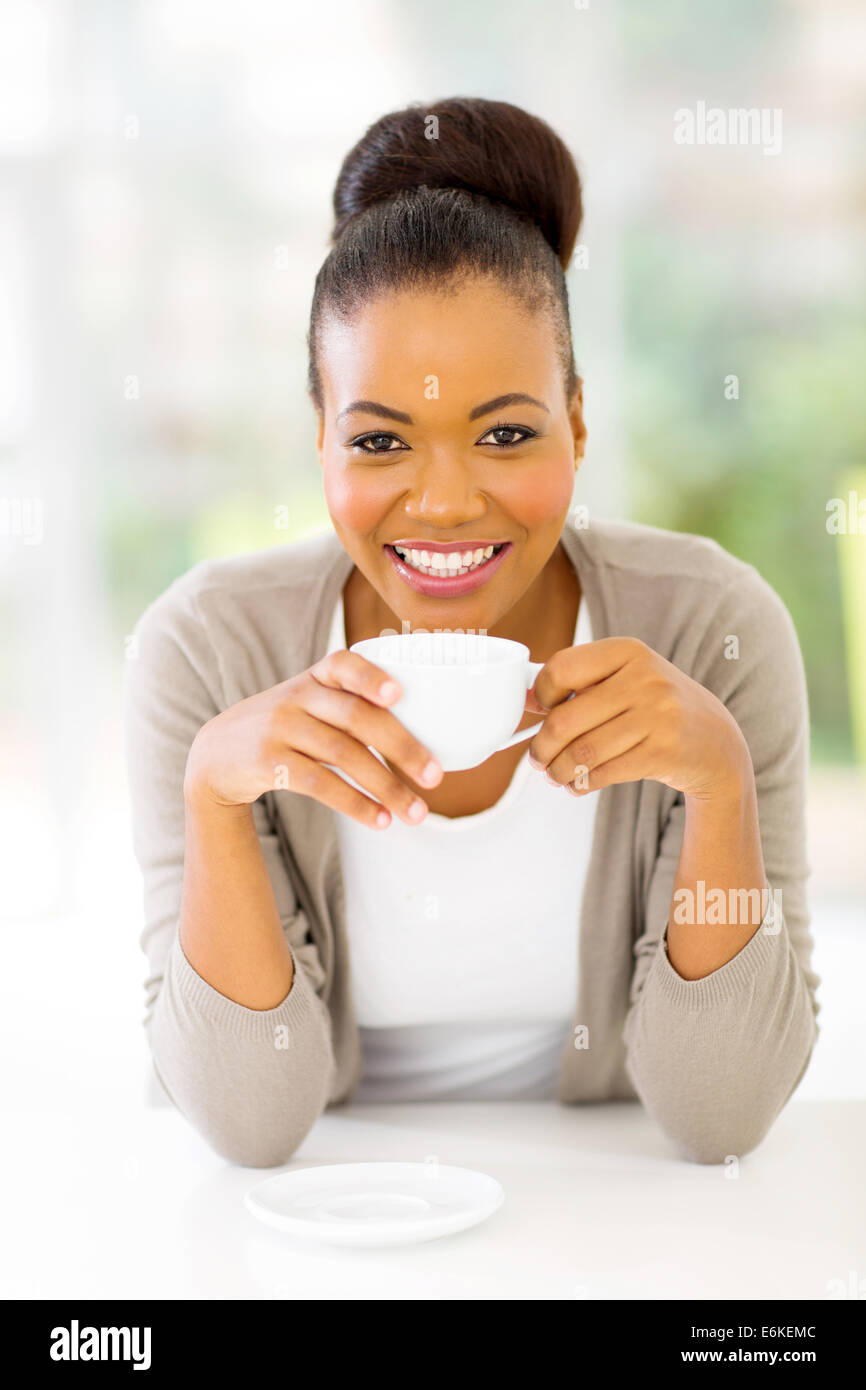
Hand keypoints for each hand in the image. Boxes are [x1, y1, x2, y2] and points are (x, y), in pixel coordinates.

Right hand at [184, 652, 443, 828]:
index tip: (399, 694)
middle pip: (356, 718)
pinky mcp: (268, 763)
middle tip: (436, 776)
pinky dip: (355, 804)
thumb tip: (422, 742)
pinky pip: (320, 784)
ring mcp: (280, 728)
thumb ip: (351, 707)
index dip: (372, 677)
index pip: (344, 664)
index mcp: (315, 677)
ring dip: (386, 786)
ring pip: (343, 756)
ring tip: (416, 812)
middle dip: (402, 748)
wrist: (216, 754)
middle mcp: (297, 697)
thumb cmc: (286, 728)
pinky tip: (379, 820)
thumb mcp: (309, 704)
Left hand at [523, 637, 750, 800]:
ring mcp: (657, 715)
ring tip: (555, 776)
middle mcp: (645, 678)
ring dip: (558, 771)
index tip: (540, 711)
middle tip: (536, 759)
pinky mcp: (663, 752)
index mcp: (628, 651)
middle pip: (564, 719)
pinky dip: (582, 784)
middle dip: (541, 747)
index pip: (561, 668)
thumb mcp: (627, 680)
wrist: (716, 742)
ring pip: (582, 752)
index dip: (541, 694)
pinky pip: (604, 773)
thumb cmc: (656, 709)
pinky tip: (578, 785)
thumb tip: (525, 699)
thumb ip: (582, 684)